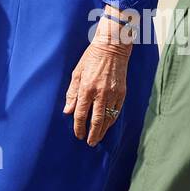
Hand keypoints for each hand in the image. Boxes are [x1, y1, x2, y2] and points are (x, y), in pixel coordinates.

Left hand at [63, 12, 131, 146]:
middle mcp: (100, 93)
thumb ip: (72, 93)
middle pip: (96, 120)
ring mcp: (113, 93)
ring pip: (108, 118)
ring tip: (98, 138)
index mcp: (86, 88)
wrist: (112, 47)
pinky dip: (112, 120)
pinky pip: (116, 111)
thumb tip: (67, 111)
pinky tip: (107, 125)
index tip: (78, 135)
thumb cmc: (91, 58)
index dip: (78, 126)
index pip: (81, 113)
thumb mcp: (76, 73)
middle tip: (89, 143)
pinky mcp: (122, 92)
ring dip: (103, 130)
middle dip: (92, 134)